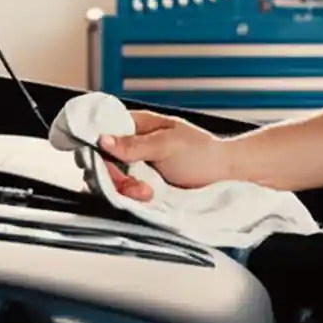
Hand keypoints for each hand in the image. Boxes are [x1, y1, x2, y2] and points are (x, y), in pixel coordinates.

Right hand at [98, 110, 233, 201]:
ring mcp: (138, 165)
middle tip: (135, 183)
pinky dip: (133, 197)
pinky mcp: (144, 184)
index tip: (102, 163)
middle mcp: (134, 144)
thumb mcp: (168, 144)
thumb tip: (103, 140)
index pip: (104, 131)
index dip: (97, 147)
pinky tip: (149, 196)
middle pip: (104, 160)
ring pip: (113, 179)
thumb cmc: (203, 152)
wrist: (225, 174)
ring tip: (147, 191)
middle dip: (115, 175)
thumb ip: (136, 144)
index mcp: (138, 125)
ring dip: (126, 188)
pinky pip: (126, 191)